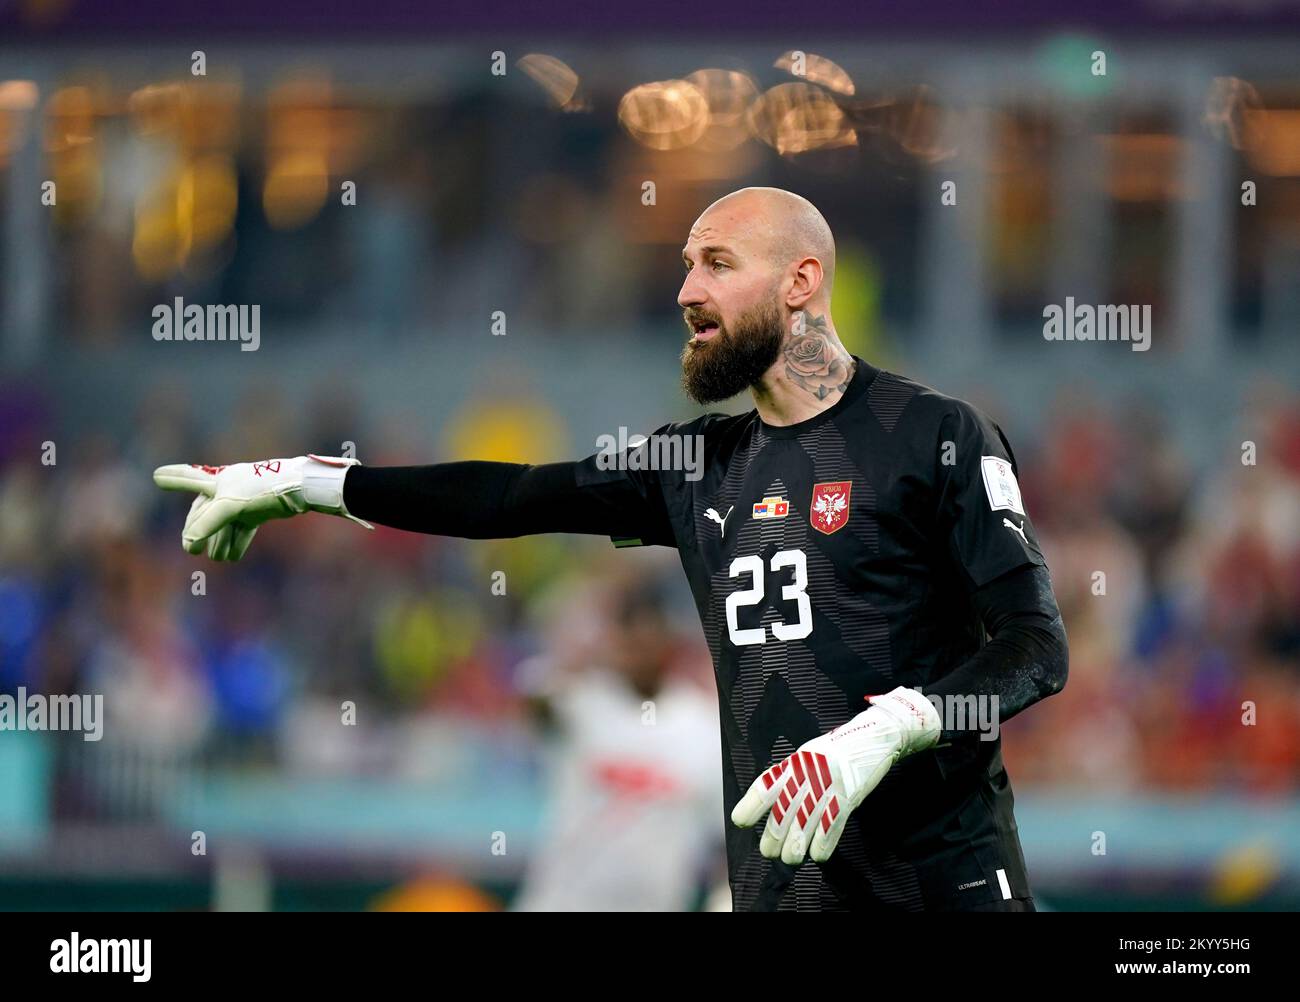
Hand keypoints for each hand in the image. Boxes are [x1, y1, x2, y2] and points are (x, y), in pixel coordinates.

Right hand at [152, 455, 370, 560]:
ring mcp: (244, 500)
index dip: (173, 478)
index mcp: (216, 480)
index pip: (188, 478)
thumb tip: (188, 545)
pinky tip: (232, 557)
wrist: (299, 489)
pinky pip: (242, 528)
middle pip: (205, 511)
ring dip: (219, 540)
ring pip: (224, 523)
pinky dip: (236, 542)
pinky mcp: (259, 511)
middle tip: (190, 548)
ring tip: (216, 558)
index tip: (157, 476)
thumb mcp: (229, 506)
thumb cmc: (261, 490)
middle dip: (198, 530)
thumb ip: (206, 525)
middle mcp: (228, 487)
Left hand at [730, 686, 940, 864]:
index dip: (751, 806)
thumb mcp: (807, 757)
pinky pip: (831, 828)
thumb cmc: (836, 751)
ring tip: (790, 858)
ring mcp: (828, 786)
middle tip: (769, 852)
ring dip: (795, 847)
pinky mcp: (848, 798)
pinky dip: (822, 846)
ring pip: (805, 825)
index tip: (740, 822)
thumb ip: (790, 777)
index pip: (765, 785)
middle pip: (783, 811)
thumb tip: (772, 804)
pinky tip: (817, 855)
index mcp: (794, 763)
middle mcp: (807, 774)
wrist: (873, 737)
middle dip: (773, 837)